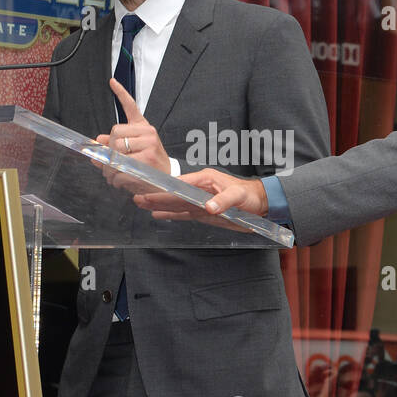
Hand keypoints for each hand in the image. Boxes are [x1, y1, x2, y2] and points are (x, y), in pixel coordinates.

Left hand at [96, 78, 170, 174]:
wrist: (168, 181)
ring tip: (111, 174)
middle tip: (109, 162)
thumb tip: (97, 140)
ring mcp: (148, 147)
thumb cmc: (150, 165)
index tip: (112, 82)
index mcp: (144, 128)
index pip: (131, 107)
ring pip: (115, 152)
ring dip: (108, 167)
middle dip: (108, 150)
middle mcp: (148, 134)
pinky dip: (115, 178)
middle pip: (114, 134)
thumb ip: (114, 145)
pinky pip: (120, 168)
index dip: (121, 94)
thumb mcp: (134, 151)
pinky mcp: (146, 162)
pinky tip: (118, 181)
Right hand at [133, 168, 268, 219]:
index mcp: (204, 180)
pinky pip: (184, 212)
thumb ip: (224, 201)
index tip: (150, 190)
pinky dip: (171, 214)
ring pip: (176, 203)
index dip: (165, 188)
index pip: (180, 184)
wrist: (260, 204)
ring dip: (160, 205)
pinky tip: (158, 215)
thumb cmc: (250, 195)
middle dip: (156, 196)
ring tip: (141, 204)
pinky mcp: (202, 212)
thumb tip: (208, 207)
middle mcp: (198, 189)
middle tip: (137, 198)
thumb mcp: (239, 196)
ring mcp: (199, 201)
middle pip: (173, 194)